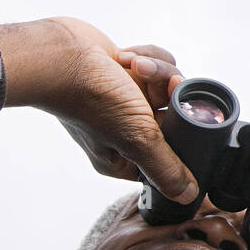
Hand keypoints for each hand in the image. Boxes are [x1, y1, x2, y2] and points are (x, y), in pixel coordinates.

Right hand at [0, 16, 198, 201]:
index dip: (184, 134)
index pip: (171, 154)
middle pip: (176, 115)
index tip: (186, 115)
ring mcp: (127, 100)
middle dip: (172, 92)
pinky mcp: (127, 73)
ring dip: (157, 71)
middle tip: (167, 83)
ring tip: (136, 67)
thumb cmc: (90, 98)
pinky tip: (125, 58)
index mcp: (125, 157)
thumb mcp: (136, 139)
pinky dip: (147, 58)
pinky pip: (158, 65)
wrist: (61, 54)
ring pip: (170, 84)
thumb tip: (188, 195)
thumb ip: (164, 168)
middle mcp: (126, 131)